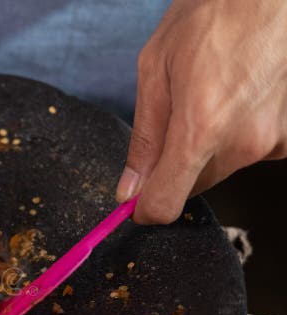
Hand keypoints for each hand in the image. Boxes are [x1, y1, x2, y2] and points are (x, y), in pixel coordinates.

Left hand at [116, 0, 286, 223]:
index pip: (166, 203)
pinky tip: (240, 94)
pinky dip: (239, 132)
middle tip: (177, 113)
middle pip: (193, 184)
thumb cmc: (213, 14)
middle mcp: (243, 143)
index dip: (145, 207)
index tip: (136, 199)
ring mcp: (274, 139)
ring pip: (223, 167)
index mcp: (201, 129)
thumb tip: (130, 189)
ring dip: (209, 145)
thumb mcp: (156, 69)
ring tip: (212, 92)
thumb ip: (144, 138)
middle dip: (176, 164)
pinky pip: (253, 149)